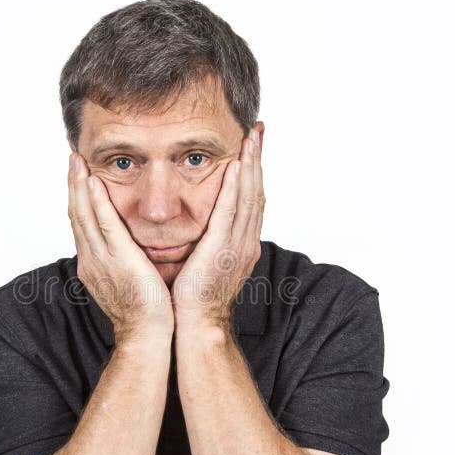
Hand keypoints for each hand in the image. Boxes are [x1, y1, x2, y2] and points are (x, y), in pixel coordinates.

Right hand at [68, 151, 173, 343]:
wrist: (146, 335)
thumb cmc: (144, 311)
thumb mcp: (128, 279)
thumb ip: (124, 259)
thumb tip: (129, 244)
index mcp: (94, 262)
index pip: (82, 222)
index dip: (77, 196)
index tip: (77, 173)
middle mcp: (91, 258)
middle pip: (76, 213)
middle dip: (72, 183)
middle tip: (71, 155)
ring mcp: (101, 259)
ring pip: (83, 214)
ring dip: (79, 184)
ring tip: (77, 158)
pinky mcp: (117, 260)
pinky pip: (103, 225)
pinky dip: (96, 202)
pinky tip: (93, 182)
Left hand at [171, 128, 264, 331]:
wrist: (198, 324)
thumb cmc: (196, 298)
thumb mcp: (207, 262)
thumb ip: (210, 242)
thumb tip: (203, 227)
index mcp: (241, 243)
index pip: (251, 200)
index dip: (253, 171)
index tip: (252, 146)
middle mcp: (245, 241)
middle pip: (256, 191)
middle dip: (258, 159)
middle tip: (258, 130)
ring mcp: (237, 245)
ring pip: (249, 197)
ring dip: (251, 165)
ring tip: (251, 138)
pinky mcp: (223, 250)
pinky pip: (231, 213)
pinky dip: (237, 189)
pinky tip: (237, 167)